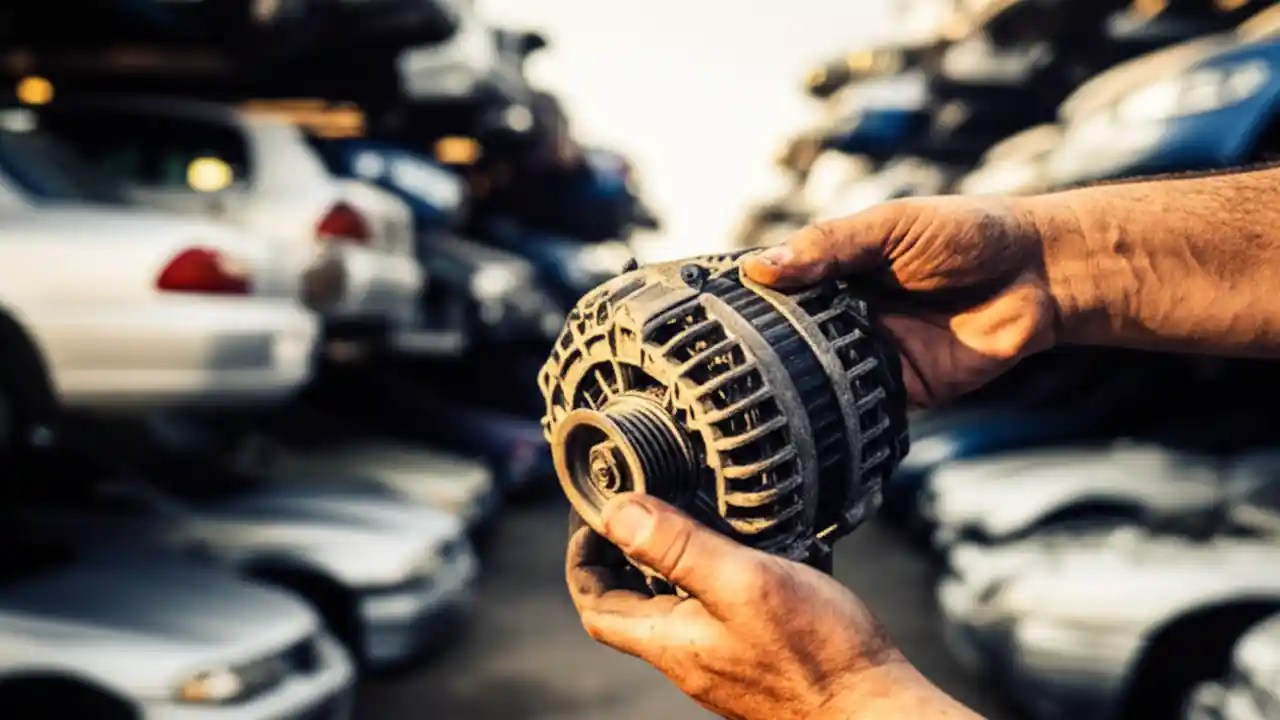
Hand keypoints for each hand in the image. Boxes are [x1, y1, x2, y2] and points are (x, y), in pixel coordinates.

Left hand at [567, 494, 978, 719]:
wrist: (874, 709)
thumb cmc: (818, 656)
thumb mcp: (742, 583)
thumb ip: (678, 547)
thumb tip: (615, 512)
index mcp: (671, 640)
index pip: (595, 603)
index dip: (583, 558)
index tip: (593, 514)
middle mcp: (689, 656)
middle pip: (628, 605)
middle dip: (620, 554)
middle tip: (636, 505)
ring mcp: (722, 660)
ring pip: (673, 606)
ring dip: (668, 561)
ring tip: (688, 512)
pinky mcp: (756, 657)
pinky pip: (715, 612)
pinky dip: (713, 575)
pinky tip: (744, 549)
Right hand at [742, 196, 1058, 405]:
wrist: (1041, 274)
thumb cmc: (971, 233)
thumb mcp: (892, 226)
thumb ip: (830, 245)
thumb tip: (761, 268)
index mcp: (838, 270)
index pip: (778, 290)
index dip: (745, 302)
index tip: (706, 313)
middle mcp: (847, 314)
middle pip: (790, 338)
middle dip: (761, 349)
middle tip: (723, 359)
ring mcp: (872, 353)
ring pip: (819, 376)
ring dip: (796, 381)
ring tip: (761, 385)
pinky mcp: (902, 388)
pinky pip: (861, 405)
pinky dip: (841, 409)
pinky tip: (815, 408)